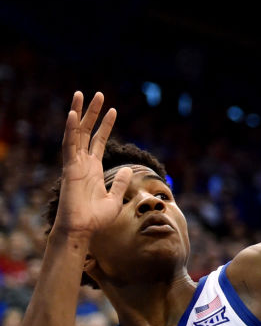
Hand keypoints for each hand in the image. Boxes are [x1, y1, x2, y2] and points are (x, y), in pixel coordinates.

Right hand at [54, 92, 131, 238]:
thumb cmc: (95, 219)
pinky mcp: (69, 168)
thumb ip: (121, 183)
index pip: (98, 141)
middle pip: (86, 132)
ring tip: (82, 94)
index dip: (105, 125)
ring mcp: (75, 164)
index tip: (113, 110)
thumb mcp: (115, 198)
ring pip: (76, 133)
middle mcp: (83, 163)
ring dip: (79, 113)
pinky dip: (69, 129)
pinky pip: (68, 145)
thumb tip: (128, 169)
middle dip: (92, 113)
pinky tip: (71, 114)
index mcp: (93, 169)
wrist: (82, 231)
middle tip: (98, 94)